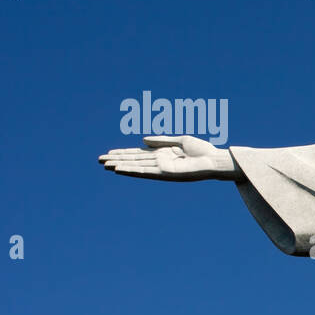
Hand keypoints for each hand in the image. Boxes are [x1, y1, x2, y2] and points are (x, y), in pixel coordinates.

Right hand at [98, 135, 237, 180]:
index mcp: (163, 154)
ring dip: (120, 165)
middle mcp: (160, 162)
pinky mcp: (165, 173)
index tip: (109, 153)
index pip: (138, 154)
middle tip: (99, 160)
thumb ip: (162, 140)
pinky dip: (131, 171)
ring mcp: (161, 168)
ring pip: (136, 166)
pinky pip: (145, 172)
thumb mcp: (181, 141)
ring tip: (104, 165)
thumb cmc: (203, 151)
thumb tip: (142, 141)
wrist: (215, 160)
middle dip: (117, 160)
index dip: (124, 153)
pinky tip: (119, 169)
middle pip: (134, 160)